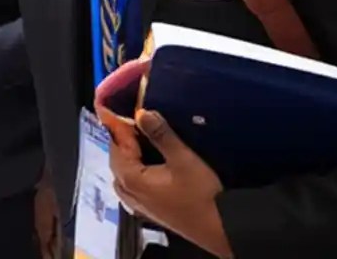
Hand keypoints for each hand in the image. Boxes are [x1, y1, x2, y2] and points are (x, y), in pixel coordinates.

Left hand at [109, 111, 232, 258]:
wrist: (220, 229)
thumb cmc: (201, 194)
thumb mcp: (183, 159)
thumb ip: (161, 135)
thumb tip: (141, 112)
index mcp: (129, 178)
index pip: (117, 144)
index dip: (121, 125)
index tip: (129, 107)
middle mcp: (126, 191)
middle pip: (118, 157)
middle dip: (125, 138)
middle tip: (139, 119)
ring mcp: (136, 202)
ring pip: (124, 169)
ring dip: (131, 153)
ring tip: (145, 137)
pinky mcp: (147, 208)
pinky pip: (132, 181)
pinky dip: (137, 167)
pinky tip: (150, 160)